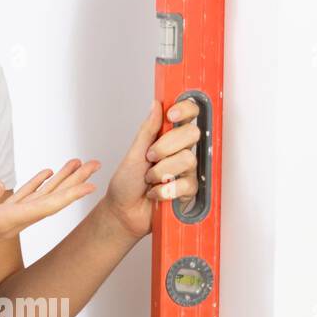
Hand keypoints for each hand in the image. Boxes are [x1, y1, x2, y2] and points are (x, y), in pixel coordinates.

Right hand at [0, 158, 101, 274]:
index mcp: (6, 220)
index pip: (46, 207)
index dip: (69, 195)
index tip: (91, 185)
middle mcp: (11, 221)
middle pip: (51, 201)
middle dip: (73, 183)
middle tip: (94, 165)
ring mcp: (4, 219)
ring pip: (41, 198)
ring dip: (60, 182)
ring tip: (76, 165)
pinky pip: (24, 198)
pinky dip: (37, 185)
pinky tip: (44, 175)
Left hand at [101, 99, 201, 239]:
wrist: (124, 212)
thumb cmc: (125, 184)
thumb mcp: (133, 153)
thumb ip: (147, 130)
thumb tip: (156, 104)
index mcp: (166, 140)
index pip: (188, 117)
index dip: (186, 111)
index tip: (172, 116)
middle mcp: (179, 153)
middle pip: (192, 135)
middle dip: (166, 146)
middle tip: (150, 157)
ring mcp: (186, 171)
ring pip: (188, 160)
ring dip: (161, 172)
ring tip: (150, 180)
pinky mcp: (189, 190)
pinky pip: (186, 184)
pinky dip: (164, 191)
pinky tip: (156, 193)